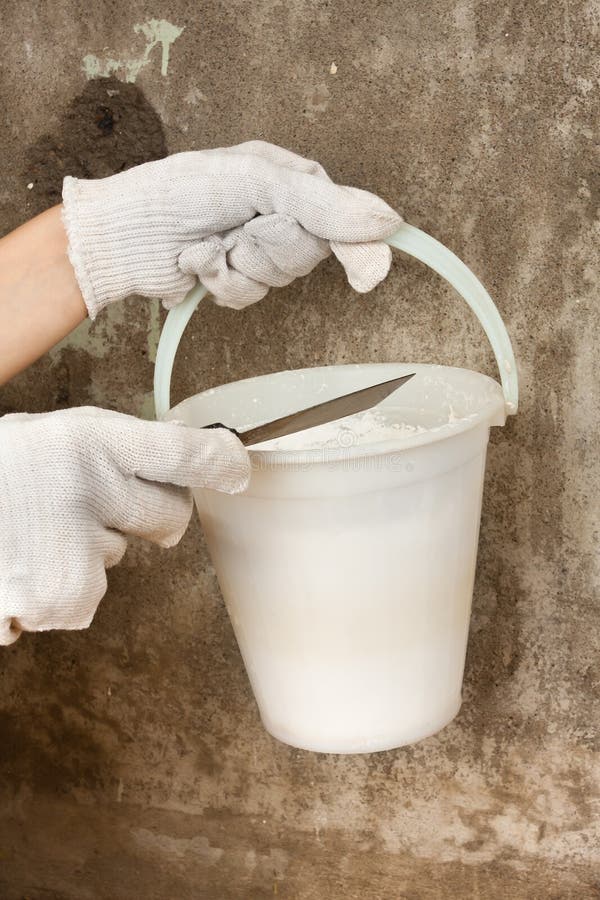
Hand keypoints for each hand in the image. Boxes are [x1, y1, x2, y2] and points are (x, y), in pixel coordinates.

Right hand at [0, 408, 248, 643]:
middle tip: (97, 506)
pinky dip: (63, 590)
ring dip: (92, 551)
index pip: (182, 450)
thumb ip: (114, 448)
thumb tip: (188, 452)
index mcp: (90, 438)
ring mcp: (78, 546)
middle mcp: (92, 487)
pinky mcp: (64, 598)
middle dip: (149, 515)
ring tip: (37, 533)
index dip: (219, 461)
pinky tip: (26, 565)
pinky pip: (89, 598)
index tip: (238, 469)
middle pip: (173, 516)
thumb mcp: (49, 438)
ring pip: (123, 557)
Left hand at [62, 141, 401, 316]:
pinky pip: (249, 298)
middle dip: (272, 247)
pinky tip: (199, 264)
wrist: (123, 234)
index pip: (344, 217)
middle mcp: (278, 214)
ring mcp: (255, 250)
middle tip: (239, 228)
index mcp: (290, 179)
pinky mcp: (233, 280)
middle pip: (309, 253)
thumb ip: (322, 204)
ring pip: (278, 280)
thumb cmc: (180, 192)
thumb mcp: (257, 183)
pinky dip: (221, 284)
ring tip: (211, 241)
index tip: (367, 276)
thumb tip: (388, 223)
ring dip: (240, 266)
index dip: (356, 247)